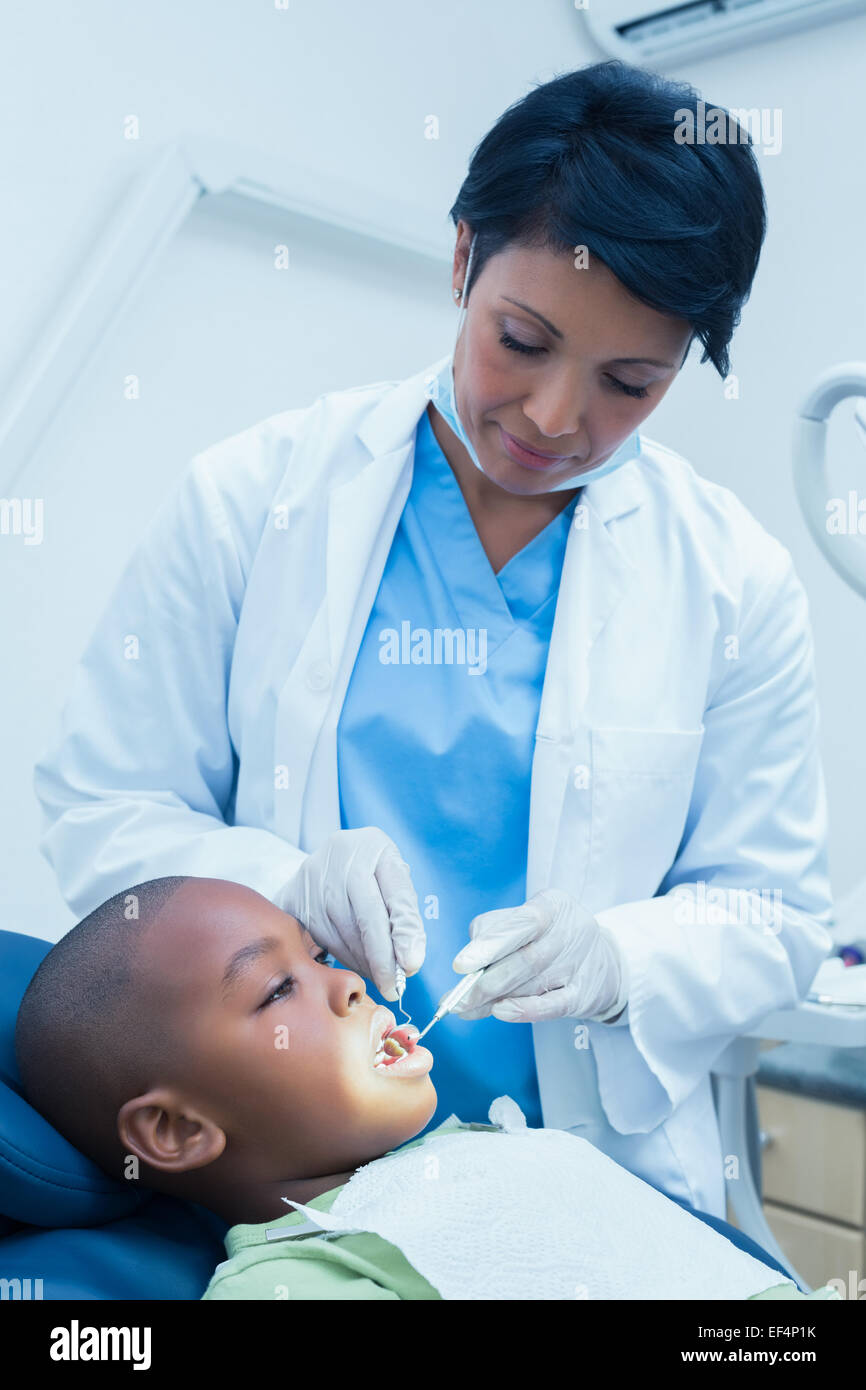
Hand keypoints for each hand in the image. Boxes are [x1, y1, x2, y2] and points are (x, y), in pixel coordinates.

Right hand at [275, 827, 425, 999]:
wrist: (326, 859)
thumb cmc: (370, 872)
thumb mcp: (394, 881)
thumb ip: (406, 916)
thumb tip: (410, 962)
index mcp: (374, 846)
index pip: (394, 893)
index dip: (403, 931)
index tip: (411, 965)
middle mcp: (341, 855)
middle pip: (365, 918)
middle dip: (382, 960)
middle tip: (394, 988)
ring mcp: (312, 876)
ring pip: (343, 934)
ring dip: (364, 962)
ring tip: (378, 972)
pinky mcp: (293, 897)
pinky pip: (320, 940)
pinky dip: (343, 957)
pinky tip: (356, 960)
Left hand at [444, 888, 626, 1023]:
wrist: (604, 958)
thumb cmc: (551, 934)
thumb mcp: (528, 915)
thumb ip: (495, 929)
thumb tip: (468, 960)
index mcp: (552, 905)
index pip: (521, 924)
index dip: (489, 945)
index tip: (460, 965)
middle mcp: (569, 933)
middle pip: (524, 960)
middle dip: (485, 982)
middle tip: (455, 999)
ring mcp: (578, 965)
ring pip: (532, 985)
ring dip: (494, 1000)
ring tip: (465, 1008)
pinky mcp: (584, 995)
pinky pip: (552, 1006)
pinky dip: (525, 1010)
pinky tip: (500, 1012)